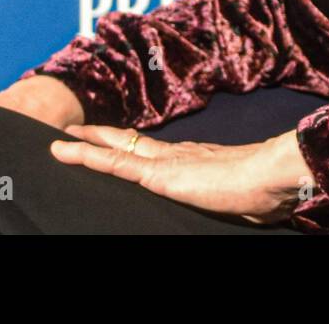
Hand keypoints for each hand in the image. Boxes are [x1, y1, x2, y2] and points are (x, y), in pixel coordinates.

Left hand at [48, 126, 312, 225]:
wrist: (267, 177)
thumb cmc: (261, 190)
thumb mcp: (236, 193)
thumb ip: (226, 191)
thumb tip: (237, 200)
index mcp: (194, 159)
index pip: (154, 150)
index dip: (132, 144)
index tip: (117, 138)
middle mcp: (176, 154)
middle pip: (131, 141)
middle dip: (103, 135)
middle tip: (77, 129)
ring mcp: (164, 161)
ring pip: (116, 148)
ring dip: (87, 142)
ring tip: (62, 137)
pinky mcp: (156, 173)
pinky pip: (114, 163)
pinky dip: (88, 156)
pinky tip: (66, 150)